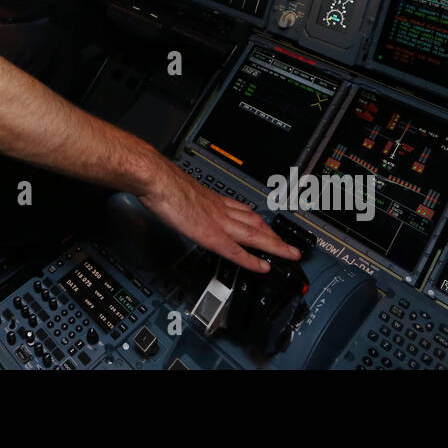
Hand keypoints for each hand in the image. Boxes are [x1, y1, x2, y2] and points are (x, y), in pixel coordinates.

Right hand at [138, 162, 301, 272]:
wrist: (157, 179)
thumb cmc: (162, 182)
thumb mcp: (179, 189)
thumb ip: (186, 197)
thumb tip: (181, 201)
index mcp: (212, 199)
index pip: (242, 210)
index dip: (258, 221)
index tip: (267, 228)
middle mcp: (220, 210)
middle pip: (256, 223)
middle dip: (275, 235)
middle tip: (290, 246)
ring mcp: (218, 222)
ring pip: (254, 236)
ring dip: (274, 246)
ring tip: (289, 256)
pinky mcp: (211, 235)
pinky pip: (236, 250)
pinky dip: (252, 260)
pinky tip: (263, 268)